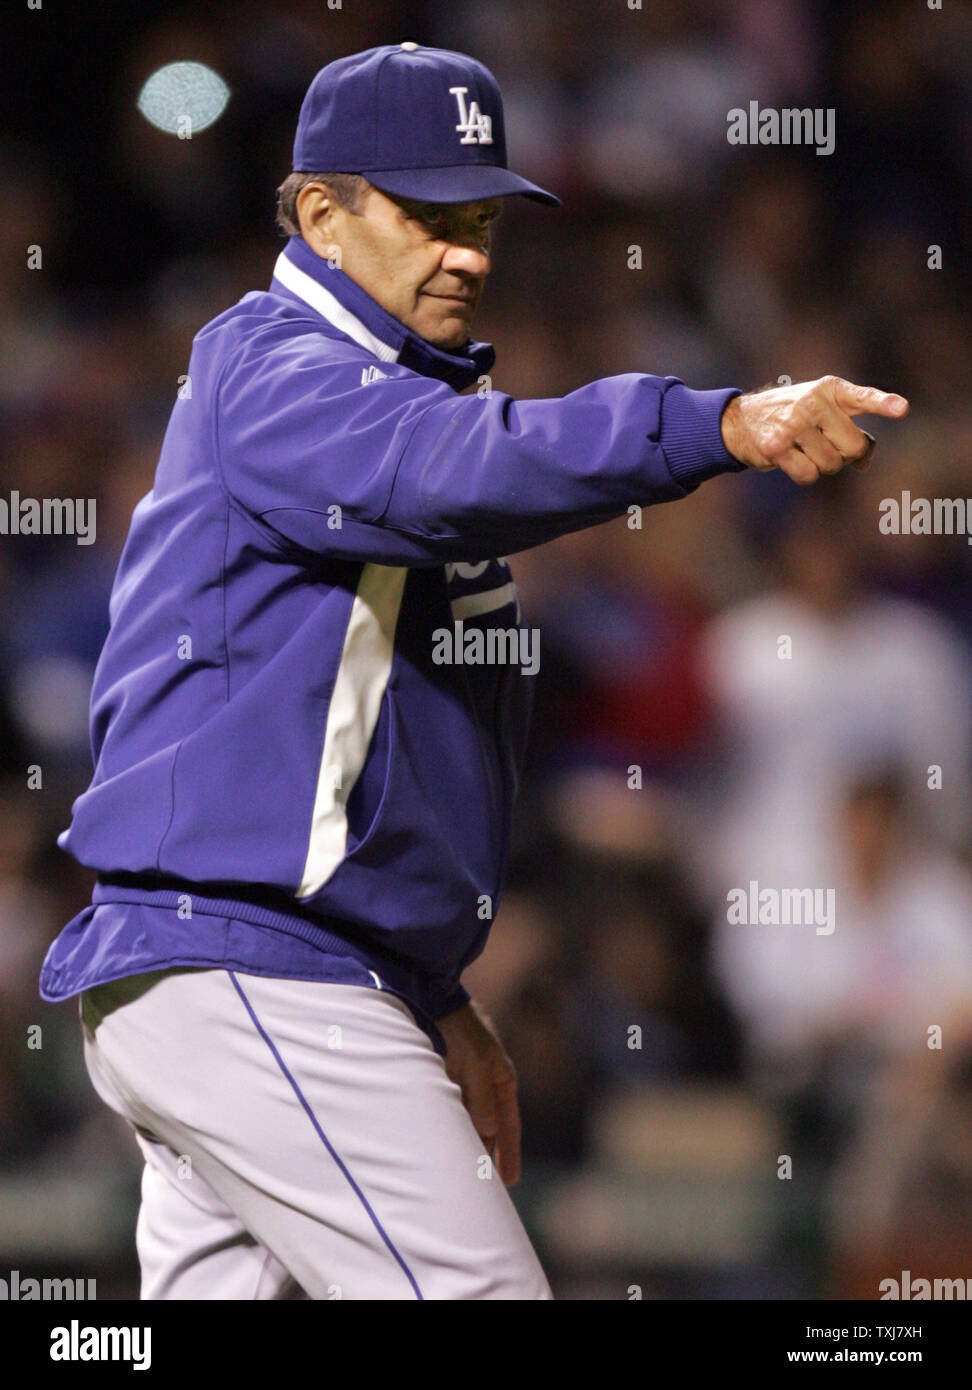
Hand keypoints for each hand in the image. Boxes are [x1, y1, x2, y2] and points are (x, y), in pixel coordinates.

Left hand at [437, 1000, 520, 1184]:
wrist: (431, 997)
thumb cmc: (460, 1028)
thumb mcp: (477, 1063)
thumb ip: (482, 1100)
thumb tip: (487, 1133)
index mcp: (502, 1077)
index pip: (509, 1124)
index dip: (508, 1154)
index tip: (508, 1183)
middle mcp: (484, 1081)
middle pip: (486, 1127)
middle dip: (483, 1155)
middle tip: (479, 1188)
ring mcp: (463, 1079)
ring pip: (464, 1121)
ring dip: (461, 1143)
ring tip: (455, 1174)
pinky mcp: (441, 1076)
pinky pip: (446, 1109)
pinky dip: (444, 1128)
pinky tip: (434, 1146)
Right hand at [720, 375, 908, 483]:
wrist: (743, 420)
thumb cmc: (796, 417)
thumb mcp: (826, 412)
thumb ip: (851, 430)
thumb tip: (864, 464)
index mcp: (831, 389)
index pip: (863, 397)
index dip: (883, 403)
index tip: (902, 409)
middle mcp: (813, 403)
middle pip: (854, 447)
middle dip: (846, 454)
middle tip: (826, 444)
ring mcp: (793, 424)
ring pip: (831, 465)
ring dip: (822, 465)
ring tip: (804, 448)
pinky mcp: (775, 447)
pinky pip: (809, 475)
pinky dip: (805, 474)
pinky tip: (791, 458)